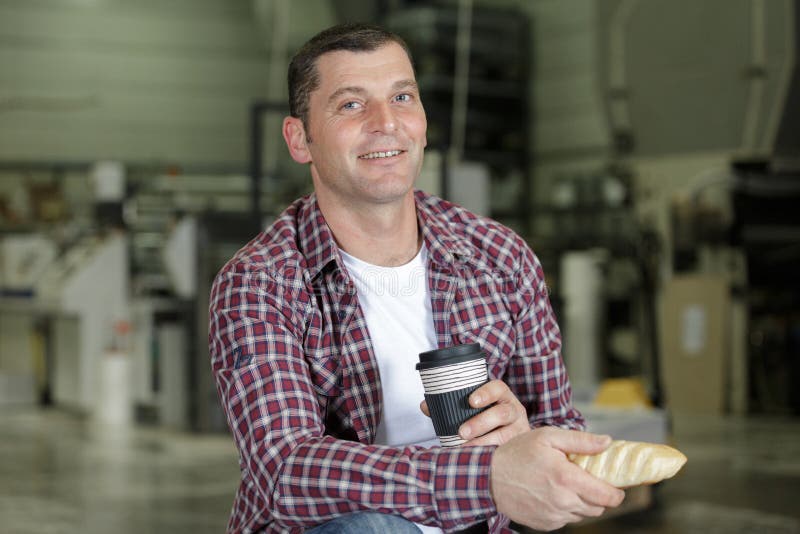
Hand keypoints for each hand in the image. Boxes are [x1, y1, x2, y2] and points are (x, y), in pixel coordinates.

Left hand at [419, 379, 529, 445]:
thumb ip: (449, 406)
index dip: (486, 393)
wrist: (512, 442)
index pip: (498, 388)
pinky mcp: (519, 448)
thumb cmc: (485, 419)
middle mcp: (514, 410)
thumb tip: (425, 406)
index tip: (471, 401)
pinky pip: (508, 452)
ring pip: (505, 435)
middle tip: (461, 432)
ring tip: (466, 448)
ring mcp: (520, 430)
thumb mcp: (471, 409)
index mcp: (502, 396)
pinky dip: (492, 455)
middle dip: (480, 422)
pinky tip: (479, 460)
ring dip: (484, 442)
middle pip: (502, 413)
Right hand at [490, 427, 625, 530]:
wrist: (488, 478)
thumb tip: (608, 443)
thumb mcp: (547, 437)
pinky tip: (553, 494)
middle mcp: (563, 501)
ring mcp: (554, 516)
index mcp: (566, 478)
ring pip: (582, 514)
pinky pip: (566, 519)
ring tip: (567, 485)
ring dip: (582, 502)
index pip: (607, 496)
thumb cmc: (517, 453)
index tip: (616, 486)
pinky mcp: (545, 524)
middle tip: (588, 480)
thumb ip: (580, 441)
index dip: (617, 492)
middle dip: (599, 495)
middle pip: (598, 508)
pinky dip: (566, 509)